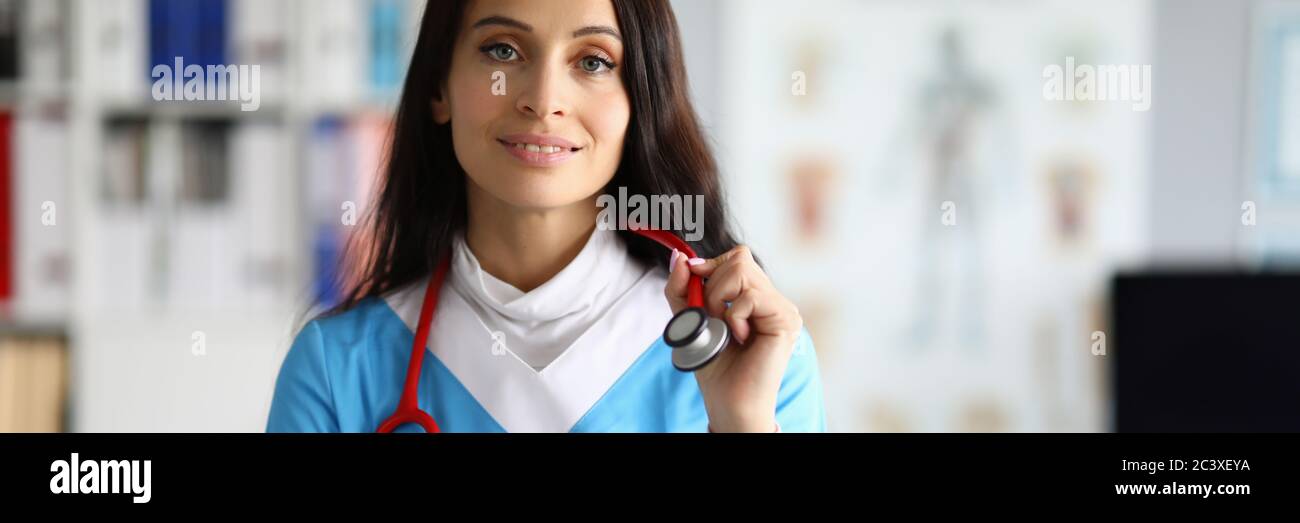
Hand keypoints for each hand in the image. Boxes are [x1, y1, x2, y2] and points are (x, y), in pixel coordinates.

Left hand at [664, 245, 801, 431]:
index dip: (712, 265)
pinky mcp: (786, 319)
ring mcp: (782, 307)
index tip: (695, 280)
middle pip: (739, 259)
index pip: (737, 257)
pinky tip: (739, 337)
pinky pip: (750, 296)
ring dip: (718, 300)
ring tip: (723, 329)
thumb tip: (680, 257)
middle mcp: (772, 298)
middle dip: (711, 287)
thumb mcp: (690, 319)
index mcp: (755, 296)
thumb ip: (682, 288)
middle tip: (711, 319)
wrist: (729, 400)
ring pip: (742, 271)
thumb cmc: (715, 367)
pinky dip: (733, 316)